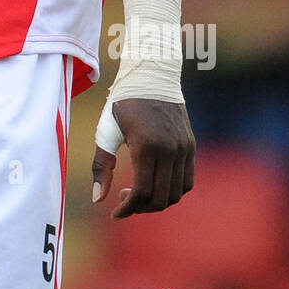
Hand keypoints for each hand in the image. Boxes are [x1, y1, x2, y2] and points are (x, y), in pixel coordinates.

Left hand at [92, 97, 194, 219]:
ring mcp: (183, 148)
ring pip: (178, 193)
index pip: (142, 193)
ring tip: (139, 192)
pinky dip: (173, 189)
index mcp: (146, 146)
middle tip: (124, 201)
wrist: (151, 75)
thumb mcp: (106, 132)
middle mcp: (169, 149)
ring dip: (159, 201)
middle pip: (161, 198)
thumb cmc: (123, 103)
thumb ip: (102, 166)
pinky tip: (155, 181)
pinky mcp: (190, 145)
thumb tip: (98, 199)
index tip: (115, 213)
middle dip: (141, 208)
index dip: (128, 209)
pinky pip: (187, 179)